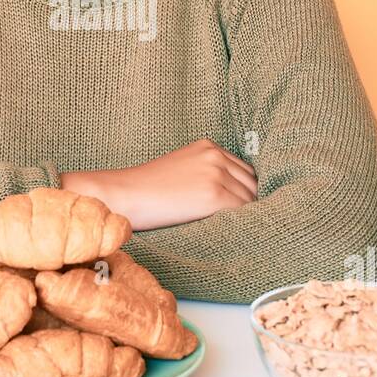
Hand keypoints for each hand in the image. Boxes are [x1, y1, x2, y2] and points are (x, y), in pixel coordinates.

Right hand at [61, 139, 257, 230]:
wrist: (125, 194)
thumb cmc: (148, 188)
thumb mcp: (182, 168)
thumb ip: (207, 173)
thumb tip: (233, 196)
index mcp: (208, 146)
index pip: (243, 170)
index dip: (244, 191)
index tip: (241, 207)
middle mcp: (215, 155)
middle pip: (251, 182)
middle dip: (248, 201)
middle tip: (240, 221)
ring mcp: (216, 174)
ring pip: (249, 198)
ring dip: (245, 213)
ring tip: (235, 227)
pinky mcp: (214, 195)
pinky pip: (241, 210)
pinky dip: (240, 221)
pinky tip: (231, 230)